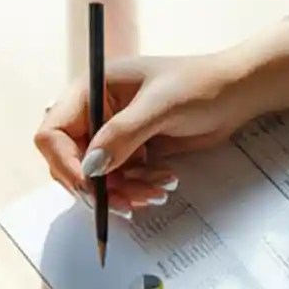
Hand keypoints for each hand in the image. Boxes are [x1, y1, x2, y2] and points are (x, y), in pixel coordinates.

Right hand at [34, 54, 250, 215]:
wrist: (235, 94)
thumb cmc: (199, 86)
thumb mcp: (160, 106)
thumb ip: (123, 136)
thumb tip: (91, 168)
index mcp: (91, 91)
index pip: (53, 133)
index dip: (65, 163)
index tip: (90, 185)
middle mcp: (95, 114)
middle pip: (72, 164)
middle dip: (98, 186)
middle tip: (128, 202)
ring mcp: (112, 136)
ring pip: (98, 180)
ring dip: (123, 192)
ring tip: (157, 191)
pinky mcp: (131, 153)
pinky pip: (120, 183)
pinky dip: (137, 190)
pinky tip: (164, 184)